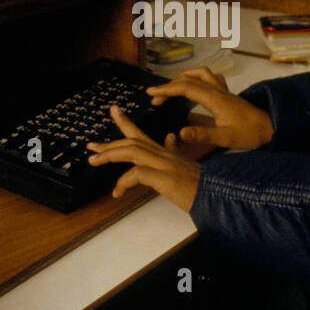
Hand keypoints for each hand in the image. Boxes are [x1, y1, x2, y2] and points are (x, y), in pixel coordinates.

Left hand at [86, 104, 201, 212]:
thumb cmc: (201, 186)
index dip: (125, 122)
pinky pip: (136, 173)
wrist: (218, 197)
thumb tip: (171, 138)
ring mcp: (164, 164)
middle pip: (132, 141)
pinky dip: (123, 182)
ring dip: (110, 155)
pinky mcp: (164, 177)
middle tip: (90, 146)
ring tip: (94, 161)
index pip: (142, 134)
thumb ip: (175, 152)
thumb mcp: (185, 166)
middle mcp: (164, 155)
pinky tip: (118, 193)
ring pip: (131, 151)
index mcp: (166, 153)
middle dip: (109, 143)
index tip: (114, 111)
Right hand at [144, 67, 274, 150]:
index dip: (166, 89)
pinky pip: (209, 77)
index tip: (151, 93)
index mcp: (215, 99)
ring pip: (199, 74)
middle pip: (189, 79)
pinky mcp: (227, 94)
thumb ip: (203, 135)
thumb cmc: (250, 133)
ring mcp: (223, 90)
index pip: (185, 88)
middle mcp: (218, 91)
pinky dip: (197, 78)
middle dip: (169, 86)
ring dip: (182, 78)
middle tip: (155, 98)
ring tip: (170, 89)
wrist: (270, 128)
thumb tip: (181, 132)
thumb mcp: (225, 138)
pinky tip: (193, 86)